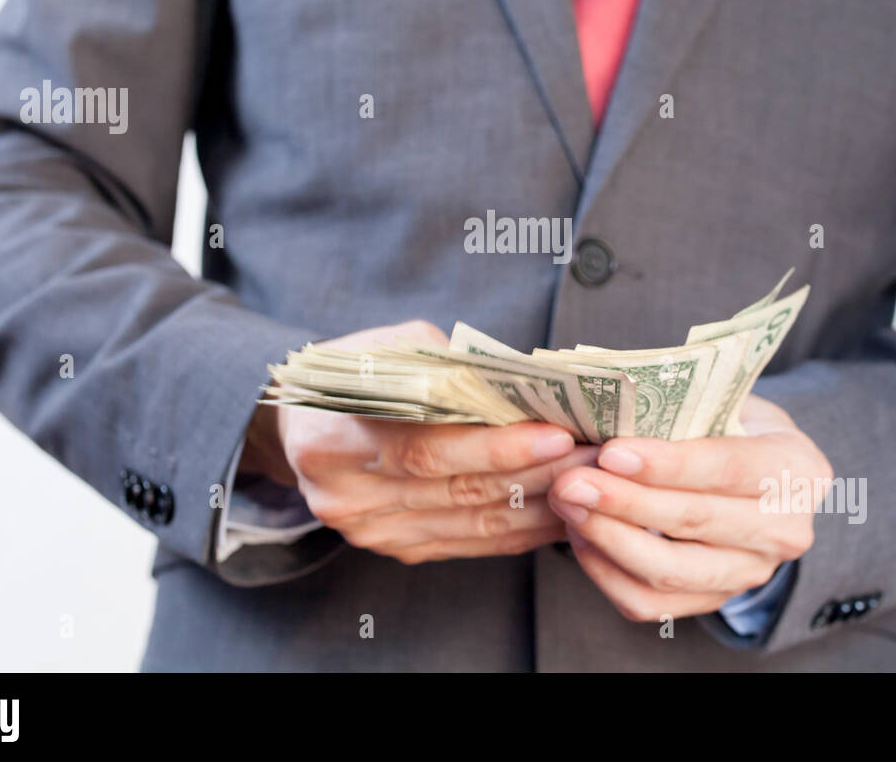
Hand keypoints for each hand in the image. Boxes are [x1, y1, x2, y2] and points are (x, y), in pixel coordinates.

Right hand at [243, 320, 596, 562]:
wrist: (302, 424)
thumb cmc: (350, 374)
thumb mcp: (384, 348)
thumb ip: (443, 365)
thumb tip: (519, 384)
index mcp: (333, 439)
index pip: (427, 450)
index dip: (495, 447)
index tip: (556, 434)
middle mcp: (347, 497)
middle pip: (458, 491)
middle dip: (536, 474)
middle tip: (593, 455)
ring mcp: (371, 531)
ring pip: (473, 523)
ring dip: (540, 504)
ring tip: (591, 479)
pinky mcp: (396, 548)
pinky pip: (472, 542)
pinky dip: (521, 528)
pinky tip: (561, 509)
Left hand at [547, 394, 830, 621]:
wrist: (756, 475)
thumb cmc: (730, 425)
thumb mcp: (724, 400)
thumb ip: (682, 407)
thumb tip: (606, 405)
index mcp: (797, 469)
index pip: (727, 467)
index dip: (667, 463)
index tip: (611, 452)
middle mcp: (786, 530)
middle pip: (694, 521)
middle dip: (623, 501)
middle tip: (570, 481)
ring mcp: (751, 573)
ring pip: (669, 571)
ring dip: (608, 538)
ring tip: (567, 504)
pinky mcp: (713, 601)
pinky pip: (650, 602)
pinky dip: (606, 571)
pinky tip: (579, 535)